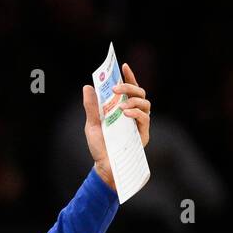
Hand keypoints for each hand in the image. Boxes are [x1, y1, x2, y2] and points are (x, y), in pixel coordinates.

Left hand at [83, 63, 150, 190]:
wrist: (104, 166)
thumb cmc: (99, 146)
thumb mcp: (91, 124)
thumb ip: (91, 107)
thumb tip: (87, 87)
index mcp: (122, 108)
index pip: (129, 89)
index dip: (129, 76)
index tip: (123, 65)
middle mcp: (133, 114)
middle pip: (139, 92)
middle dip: (129, 86)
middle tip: (115, 88)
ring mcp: (139, 123)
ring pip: (145, 103)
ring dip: (133, 100)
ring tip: (120, 106)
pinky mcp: (143, 134)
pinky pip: (145, 118)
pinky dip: (136, 112)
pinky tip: (126, 113)